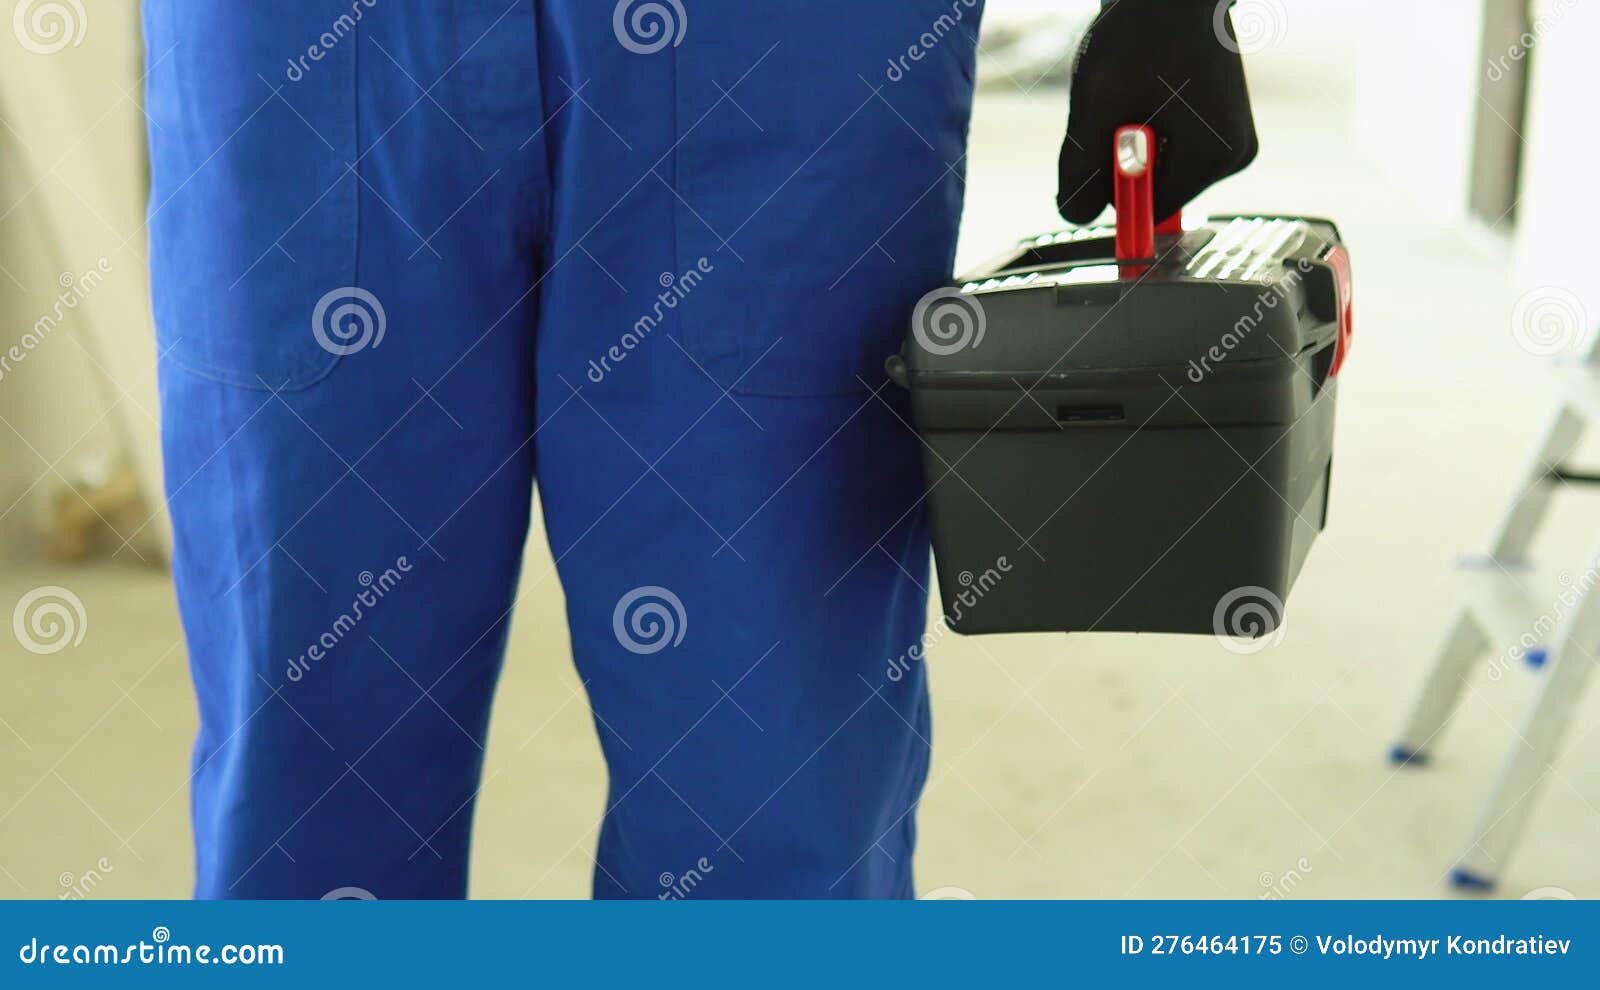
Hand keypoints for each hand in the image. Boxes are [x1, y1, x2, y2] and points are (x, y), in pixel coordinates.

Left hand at [1057, 0, 1258, 224]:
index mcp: (1215, 158)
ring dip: (1131, 142)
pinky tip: (1149, 88)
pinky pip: (1170, 150)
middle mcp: (1234, 156)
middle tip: (1119, 102)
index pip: (1145, 210)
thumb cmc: (1137, 36)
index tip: (1103, 132)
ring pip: (1159, 171)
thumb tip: (1076, 216)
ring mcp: (1234, 141)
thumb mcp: (1097, 105)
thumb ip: (1083, 170)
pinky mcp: (1225, 127)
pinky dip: (1147, 128)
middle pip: (1154, 192)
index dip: (1111, 180)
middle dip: (1122, 158)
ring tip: (1137, 88)